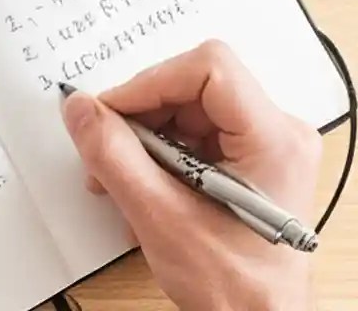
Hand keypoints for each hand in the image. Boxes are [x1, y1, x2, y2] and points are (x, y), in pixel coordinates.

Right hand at [61, 40, 321, 310]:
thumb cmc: (235, 288)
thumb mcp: (161, 218)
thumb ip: (114, 156)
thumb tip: (81, 109)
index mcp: (274, 140)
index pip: (209, 69)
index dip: (150, 83)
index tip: (110, 113)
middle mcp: (276, 133)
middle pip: (192, 86)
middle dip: (140, 116)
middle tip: (105, 150)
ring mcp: (262, 146)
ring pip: (186, 108)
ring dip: (142, 138)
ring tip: (118, 179)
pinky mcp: (246, 161)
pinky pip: (191, 133)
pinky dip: (156, 155)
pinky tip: (140, 188)